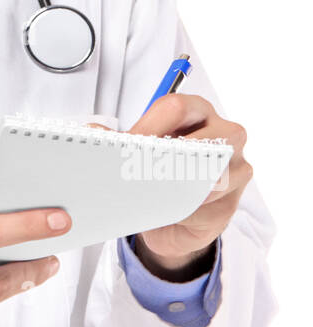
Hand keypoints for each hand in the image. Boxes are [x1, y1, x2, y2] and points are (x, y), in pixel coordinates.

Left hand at [94, 94, 252, 276]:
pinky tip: (166, 212)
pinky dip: (185, 211)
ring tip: (148, 192)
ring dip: (177, 185)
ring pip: (211, 174)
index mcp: (197, 111)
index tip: (128, 146)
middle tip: (140, 170)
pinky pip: (210, 206)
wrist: (175, 218)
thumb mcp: (139, 153)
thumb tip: (91, 132)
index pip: (177, 107)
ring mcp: (236, 167)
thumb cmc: (161, 174)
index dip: (150, 127)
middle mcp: (224, 134)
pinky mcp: (232, 201)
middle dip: (168, 156)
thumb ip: (118, 141)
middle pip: (202, 138)